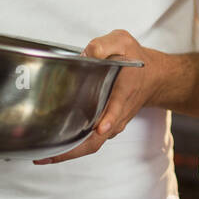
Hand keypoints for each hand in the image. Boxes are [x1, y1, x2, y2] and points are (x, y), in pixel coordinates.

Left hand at [34, 29, 158, 164]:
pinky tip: (53, 150)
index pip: (117, 108)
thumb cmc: (136, 60)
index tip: (101, 127)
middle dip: (74, 150)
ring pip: (93, 143)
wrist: (154, 77)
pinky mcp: (108, 127)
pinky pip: (91, 141)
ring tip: (43, 157)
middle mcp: (119, 113)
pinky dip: (73, 148)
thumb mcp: (123, 42)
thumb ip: (105, 45)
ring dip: (70, 152)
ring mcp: (113, 123)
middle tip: (47, 156)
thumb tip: (86, 55)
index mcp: (124, 91)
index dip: (109, 119)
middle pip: (99, 138)